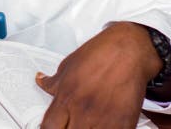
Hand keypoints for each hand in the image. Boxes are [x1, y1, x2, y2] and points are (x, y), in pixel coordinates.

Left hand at [35, 22, 162, 128]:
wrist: (129, 49)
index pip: (48, 127)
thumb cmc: (100, 54)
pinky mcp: (124, 124)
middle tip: (72, 122)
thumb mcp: (68, 65)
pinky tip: (105, 125)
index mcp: (66, 98)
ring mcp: (103, 120)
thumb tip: (40, 80)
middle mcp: (82, 112)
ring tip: (88, 125)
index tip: (54, 126)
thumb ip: (52, 81)